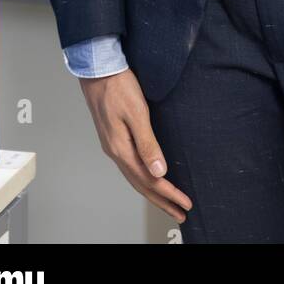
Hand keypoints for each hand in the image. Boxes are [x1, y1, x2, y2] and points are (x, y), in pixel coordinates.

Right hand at [79, 68, 192, 223]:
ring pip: (135, 177)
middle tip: (180, 213)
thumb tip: (159, 171)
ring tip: (168, 202)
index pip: (149, 180)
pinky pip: (131, 167)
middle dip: (162, 201)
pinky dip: (143, 178)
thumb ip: (147, 143)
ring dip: (153, 192)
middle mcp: (116, 152)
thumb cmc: (118, 87)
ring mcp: (114, 146)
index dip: (168, 194)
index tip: (185, 204)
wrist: (98, 70)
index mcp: (121, 149)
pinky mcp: (115, 139)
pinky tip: (150, 177)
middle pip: (141, 185)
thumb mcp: (137, 113)